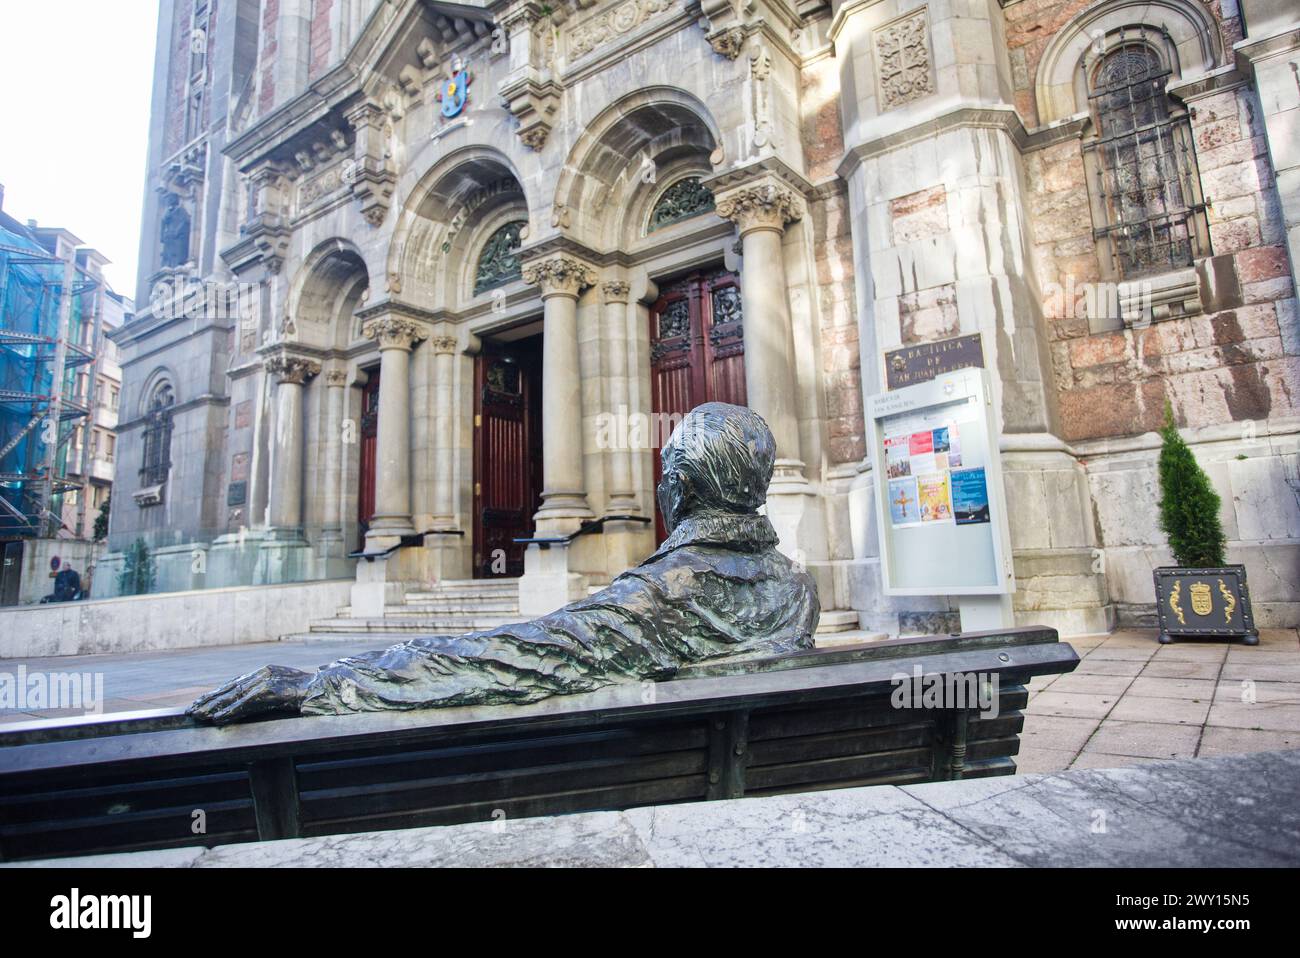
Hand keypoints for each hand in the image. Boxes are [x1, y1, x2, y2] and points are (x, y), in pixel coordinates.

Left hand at [188, 665, 311, 724]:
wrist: (326, 690)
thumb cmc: (308, 692)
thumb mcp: (285, 688)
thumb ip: (269, 691)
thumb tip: (250, 701)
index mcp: (265, 672)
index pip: (235, 683)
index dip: (216, 694)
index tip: (200, 703)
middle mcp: (263, 673)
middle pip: (230, 688)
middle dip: (209, 700)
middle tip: (191, 711)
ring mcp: (267, 681)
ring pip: (234, 695)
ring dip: (214, 707)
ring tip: (199, 716)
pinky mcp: (271, 691)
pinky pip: (246, 703)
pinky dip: (230, 711)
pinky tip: (218, 718)